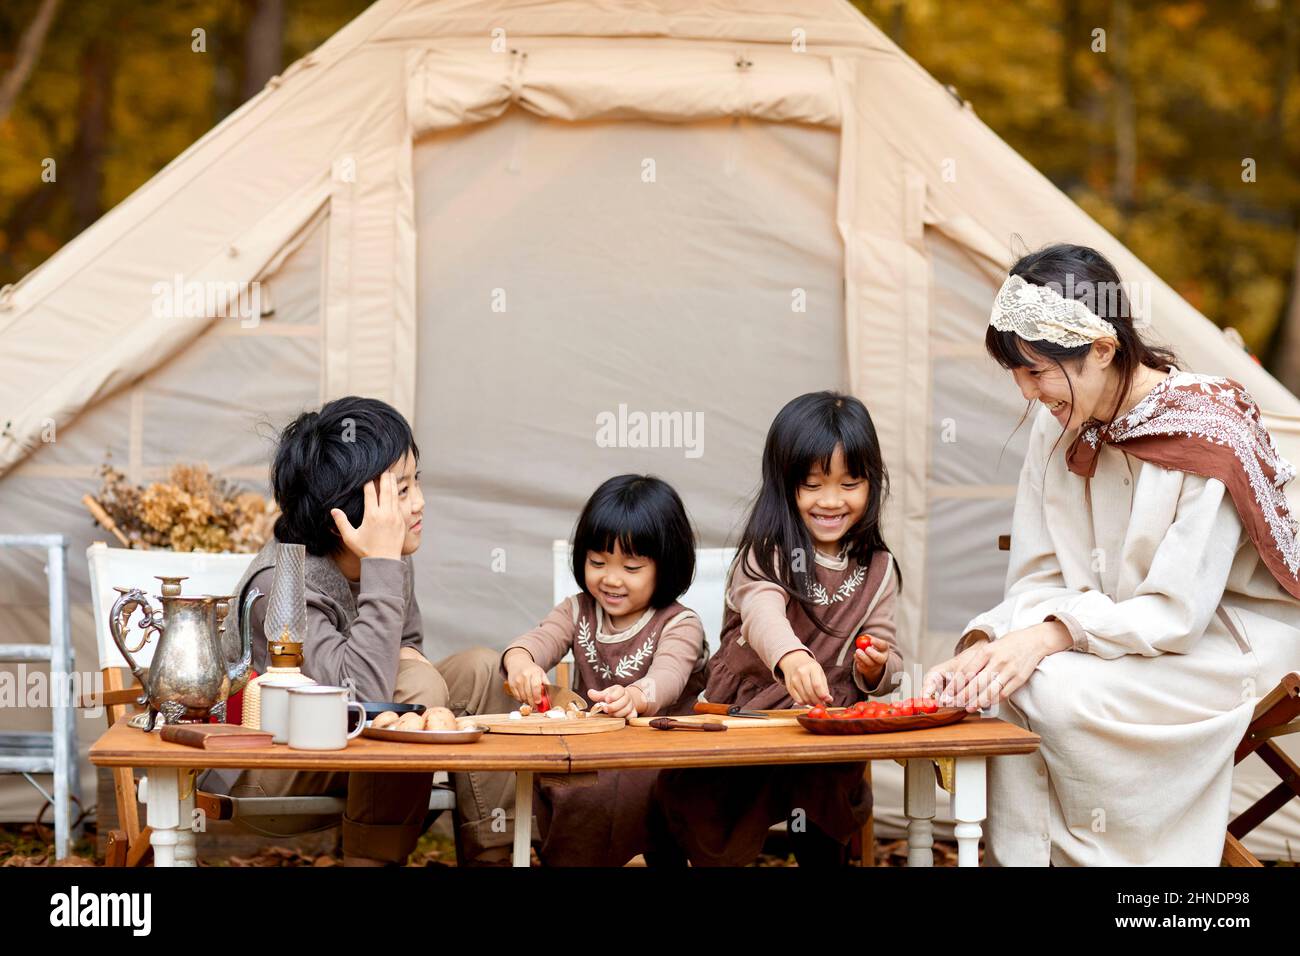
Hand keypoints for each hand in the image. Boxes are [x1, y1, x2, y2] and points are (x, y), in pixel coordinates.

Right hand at [330, 472, 406, 560]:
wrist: (384, 562)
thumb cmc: (366, 551)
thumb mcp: (350, 537)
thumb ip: (341, 523)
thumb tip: (333, 510)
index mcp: (372, 516)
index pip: (370, 493)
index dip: (369, 483)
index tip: (368, 476)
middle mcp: (385, 514)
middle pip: (385, 490)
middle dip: (384, 477)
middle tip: (383, 468)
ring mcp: (395, 517)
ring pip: (394, 496)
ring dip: (392, 483)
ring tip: (390, 473)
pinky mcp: (402, 521)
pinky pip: (399, 505)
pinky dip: (397, 495)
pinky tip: (396, 490)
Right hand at [503, 648, 546, 706]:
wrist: (518, 663)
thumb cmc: (532, 670)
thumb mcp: (541, 673)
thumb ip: (546, 684)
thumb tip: (550, 696)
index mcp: (535, 672)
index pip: (536, 686)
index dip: (537, 696)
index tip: (538, 702)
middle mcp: (525, 675)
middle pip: (529, 693)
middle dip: (533, 702)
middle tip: (536, 706)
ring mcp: (517, 680)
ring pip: (522, 696)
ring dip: (527, 702)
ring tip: (531, 701)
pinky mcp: (511, 684)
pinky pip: (517, 696)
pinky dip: (521, 700)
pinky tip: (524, 698)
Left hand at [588, 684, 644, 717]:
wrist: (622, 701)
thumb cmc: (611, 697)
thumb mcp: (604, 694)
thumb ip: (597, 695)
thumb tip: (590, 693)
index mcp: (620, 690)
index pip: (619, 691)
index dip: (613, 696)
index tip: (607, 699)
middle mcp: (627, 696)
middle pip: (623, 701)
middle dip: (614, 706)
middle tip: (605, 709)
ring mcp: (631, 705)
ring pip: (627, 709)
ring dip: (617, 713)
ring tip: (610, 715)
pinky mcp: (633, 712)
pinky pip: (632, 716)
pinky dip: (627, 718)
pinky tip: (620, 719)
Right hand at [777, 649, 830, 705]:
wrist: (794, 661)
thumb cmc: (810, 668)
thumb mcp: (820, 672)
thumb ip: (824, 687)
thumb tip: (828, 700)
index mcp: (812, 667)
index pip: (817, 685)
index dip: (823, 695)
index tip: (828, 700)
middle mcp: (801, 672)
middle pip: (810, 692)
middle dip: (818, 701)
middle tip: (822, 704)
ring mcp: (794, 679)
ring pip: (804, 698)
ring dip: (812, 703)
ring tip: (815, 701)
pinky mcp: (789, 686)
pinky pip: (797, 700)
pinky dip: (804, 703)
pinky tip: (808, 699)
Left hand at [853, 634, 889, 687]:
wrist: (872, 662)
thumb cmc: (872, 648)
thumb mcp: (872, 642)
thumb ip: (869, 638)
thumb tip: (866, 637)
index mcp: (884, 649)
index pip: (883, 645)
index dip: (878, 643)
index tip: (871, 640)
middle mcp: (882, 659)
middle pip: (878, 658)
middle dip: (871, 653)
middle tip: (865, 649)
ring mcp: (875, 666)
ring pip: (868, 662)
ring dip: (861, 656)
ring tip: (858, 651)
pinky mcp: (867, 670)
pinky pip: (860, 665)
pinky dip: (857, 659)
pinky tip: (859, 657)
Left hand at [924, 623, 1071, 711]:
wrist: (1034, 641)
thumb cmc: (1008, 644)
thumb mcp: (990, 647)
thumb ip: (977, 662)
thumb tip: (961, 678)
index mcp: (987, 651)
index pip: (967, 671)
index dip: (955, 684)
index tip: (946, 694)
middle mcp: (997, 661)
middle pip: (977, 682)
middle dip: (963, 695)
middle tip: (952, 704)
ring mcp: (1009, 670)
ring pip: (990, 690)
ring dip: (977, 701)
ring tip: (968, 708)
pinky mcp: (1019, 679)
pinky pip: (1004, 693)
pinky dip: (993, 701)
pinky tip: (985, 705)